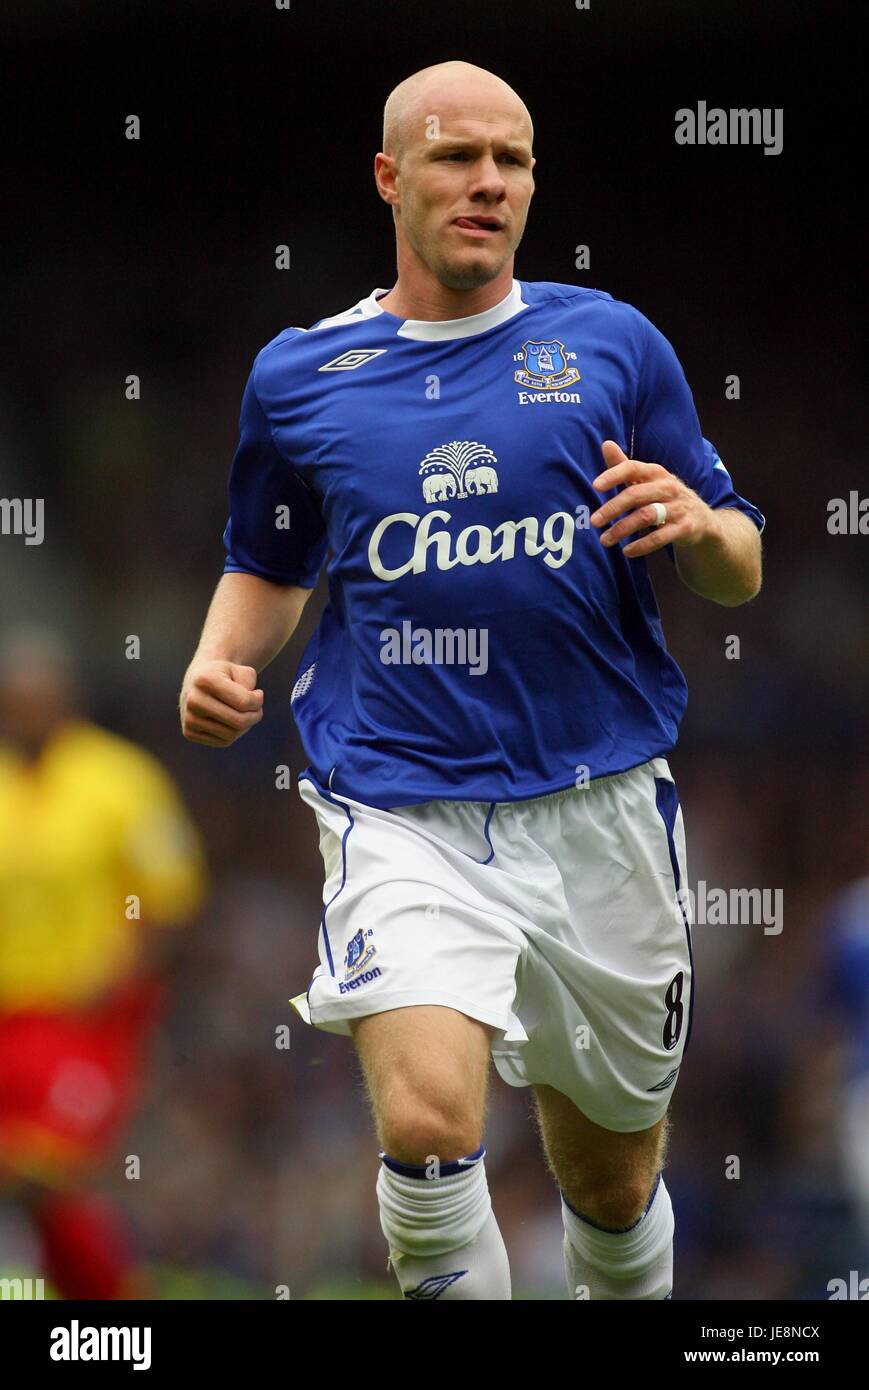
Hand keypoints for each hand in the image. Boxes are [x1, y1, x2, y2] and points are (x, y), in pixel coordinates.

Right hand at [179, 660, 263, 746]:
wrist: (197, 683)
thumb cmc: (225, 676)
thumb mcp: (242, 670)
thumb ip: (250, 683)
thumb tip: (248, 707)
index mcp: (205, 680)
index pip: (244, 702)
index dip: (258, 700)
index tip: (258, 693)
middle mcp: (193, 700)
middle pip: (239, 721)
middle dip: (255, 716)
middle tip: (257, 709)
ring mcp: (189, 718)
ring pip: (232, 734)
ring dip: (246, 725)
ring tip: (245, 713)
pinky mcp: (189, 733)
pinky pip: (224, 741)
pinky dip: (234, 733)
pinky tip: (232, 721)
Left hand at [590, 440, 716, 557]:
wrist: (703, 521)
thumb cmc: (665, 497)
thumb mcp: (647, 481)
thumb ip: (624, 466)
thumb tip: (605, 444)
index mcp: (656, 473)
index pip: (633, 468)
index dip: (614, 475)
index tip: (596, 486)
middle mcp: (668, 487)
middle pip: (636, 495)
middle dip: (613, 508)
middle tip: (594, 521)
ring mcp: (679, 507)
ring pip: (646, 516)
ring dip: (622, 529)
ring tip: (604, 540)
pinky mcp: (685, 527)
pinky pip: (660, 537)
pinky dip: (642, 545)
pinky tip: (626, 551)